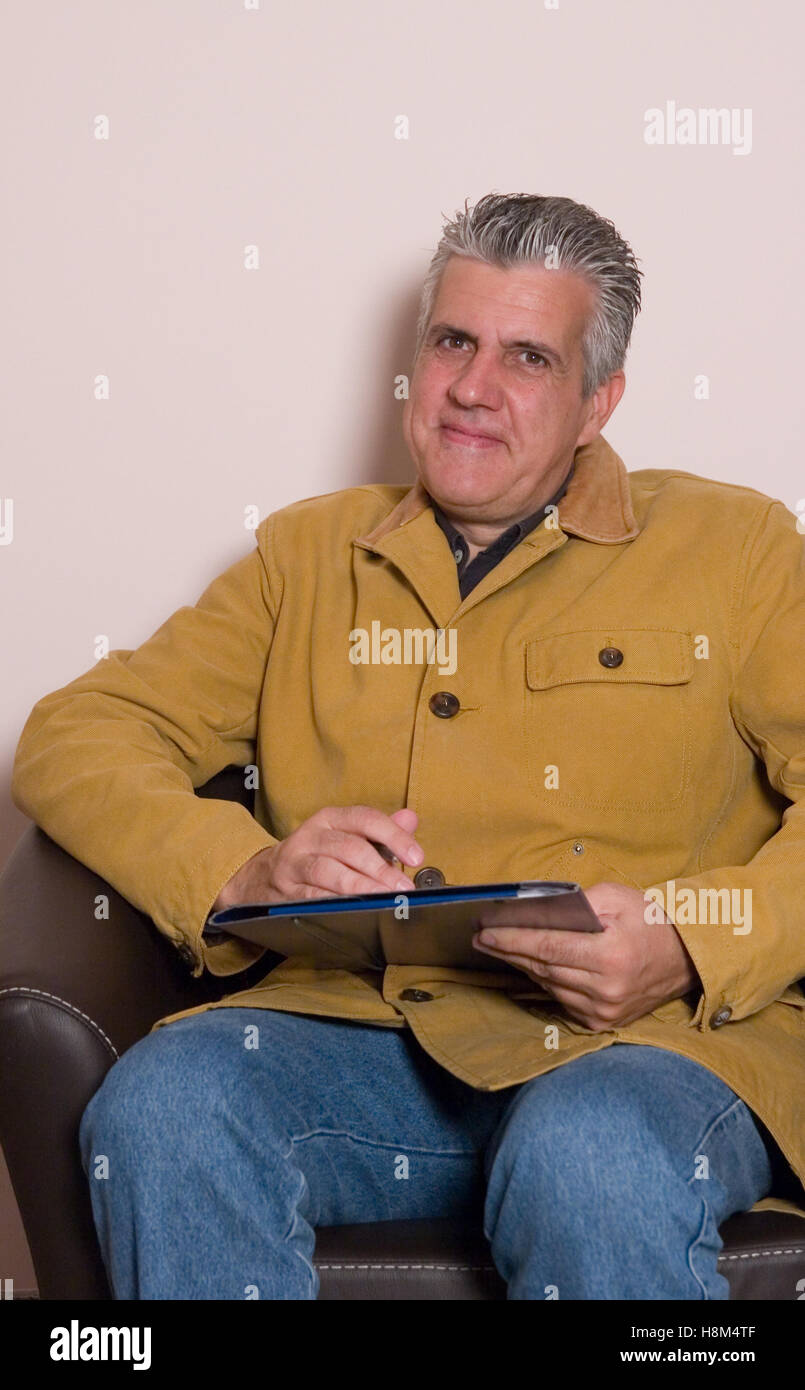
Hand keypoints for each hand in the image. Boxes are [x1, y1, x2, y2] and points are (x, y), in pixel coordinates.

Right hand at [212, 805, 421, 909]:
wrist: (262, 875)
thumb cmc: (316, 855)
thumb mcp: (345, 836)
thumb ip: (380, 831)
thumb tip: (410, 818)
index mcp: (330, 819)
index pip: (365, 818)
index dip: (394, 836)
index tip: (416, 856)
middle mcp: (311, 836)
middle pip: (350, 848)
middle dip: (381, 869)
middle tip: (403, 887)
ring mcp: (296, 863)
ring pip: (331, 873)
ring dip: (362, 888)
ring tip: (385, 899)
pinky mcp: (287, 890)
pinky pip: (314, 897)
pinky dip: (337, 904)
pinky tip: (357, 910)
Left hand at [472, 882, 698, 1031]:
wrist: (687, 957)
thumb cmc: (650, 921)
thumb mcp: (616, 897)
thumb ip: (576, 903)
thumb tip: (536, 912)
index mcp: (610, 955)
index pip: (547, 948)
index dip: (512, 940)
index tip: (485, 933)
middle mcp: (606, 989)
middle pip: (543, 969)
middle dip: (509, 952)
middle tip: (483, 939)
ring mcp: (604, 1010)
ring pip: (549, 986)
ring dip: (524, 967)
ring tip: (502, 950)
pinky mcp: (604, 1022)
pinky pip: (563, 1000)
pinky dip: (547, 983)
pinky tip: (533, 967)